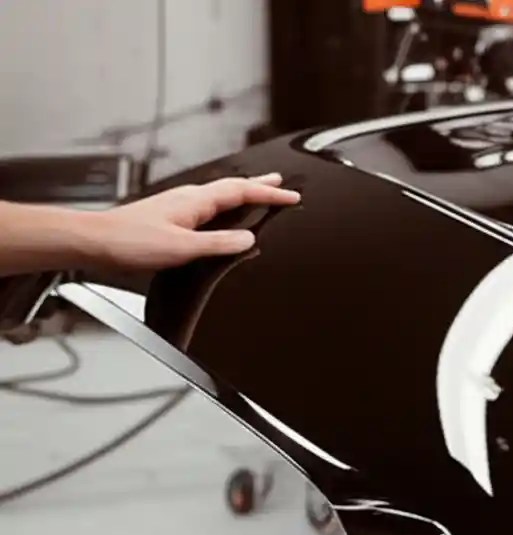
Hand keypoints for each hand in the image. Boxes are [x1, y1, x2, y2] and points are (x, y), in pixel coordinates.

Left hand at [82, 173, 299, 270]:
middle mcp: (188, 198)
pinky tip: (221, 214)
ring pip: (220, 195)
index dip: (270, 193)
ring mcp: (178, 205)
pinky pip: (209, 205)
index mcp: (195, 201)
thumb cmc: (130, 242)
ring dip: (243, 193)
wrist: (94, 241)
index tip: (292, 196)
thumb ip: (218, 244)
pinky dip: (226, 205)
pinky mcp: (170, 216)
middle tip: (280, 182)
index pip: (242, 192)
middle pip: (232, 187)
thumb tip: (249, 240)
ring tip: (258, 194)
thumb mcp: (181, 248)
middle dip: (260, 185)